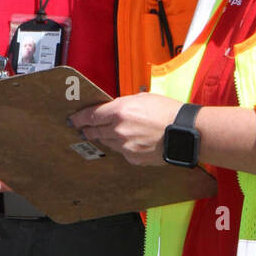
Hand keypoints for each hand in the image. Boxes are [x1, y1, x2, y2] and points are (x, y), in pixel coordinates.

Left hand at [68, 94, 182, 166]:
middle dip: (88, 130)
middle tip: (83, 129)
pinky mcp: (133, 157)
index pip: (91, 116)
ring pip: (108, 142)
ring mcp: (125, 145)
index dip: (80, 118)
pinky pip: (122, 151)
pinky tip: (130, 141)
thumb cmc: (166, 111)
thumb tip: (113, 108)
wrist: (182, 131)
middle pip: (96, 131)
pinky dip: (123, 146)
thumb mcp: (142, 98)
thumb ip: (123, 104)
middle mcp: (118, 129)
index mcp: (119, 111)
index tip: (73, 120)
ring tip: (110, 134)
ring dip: (106, 137)